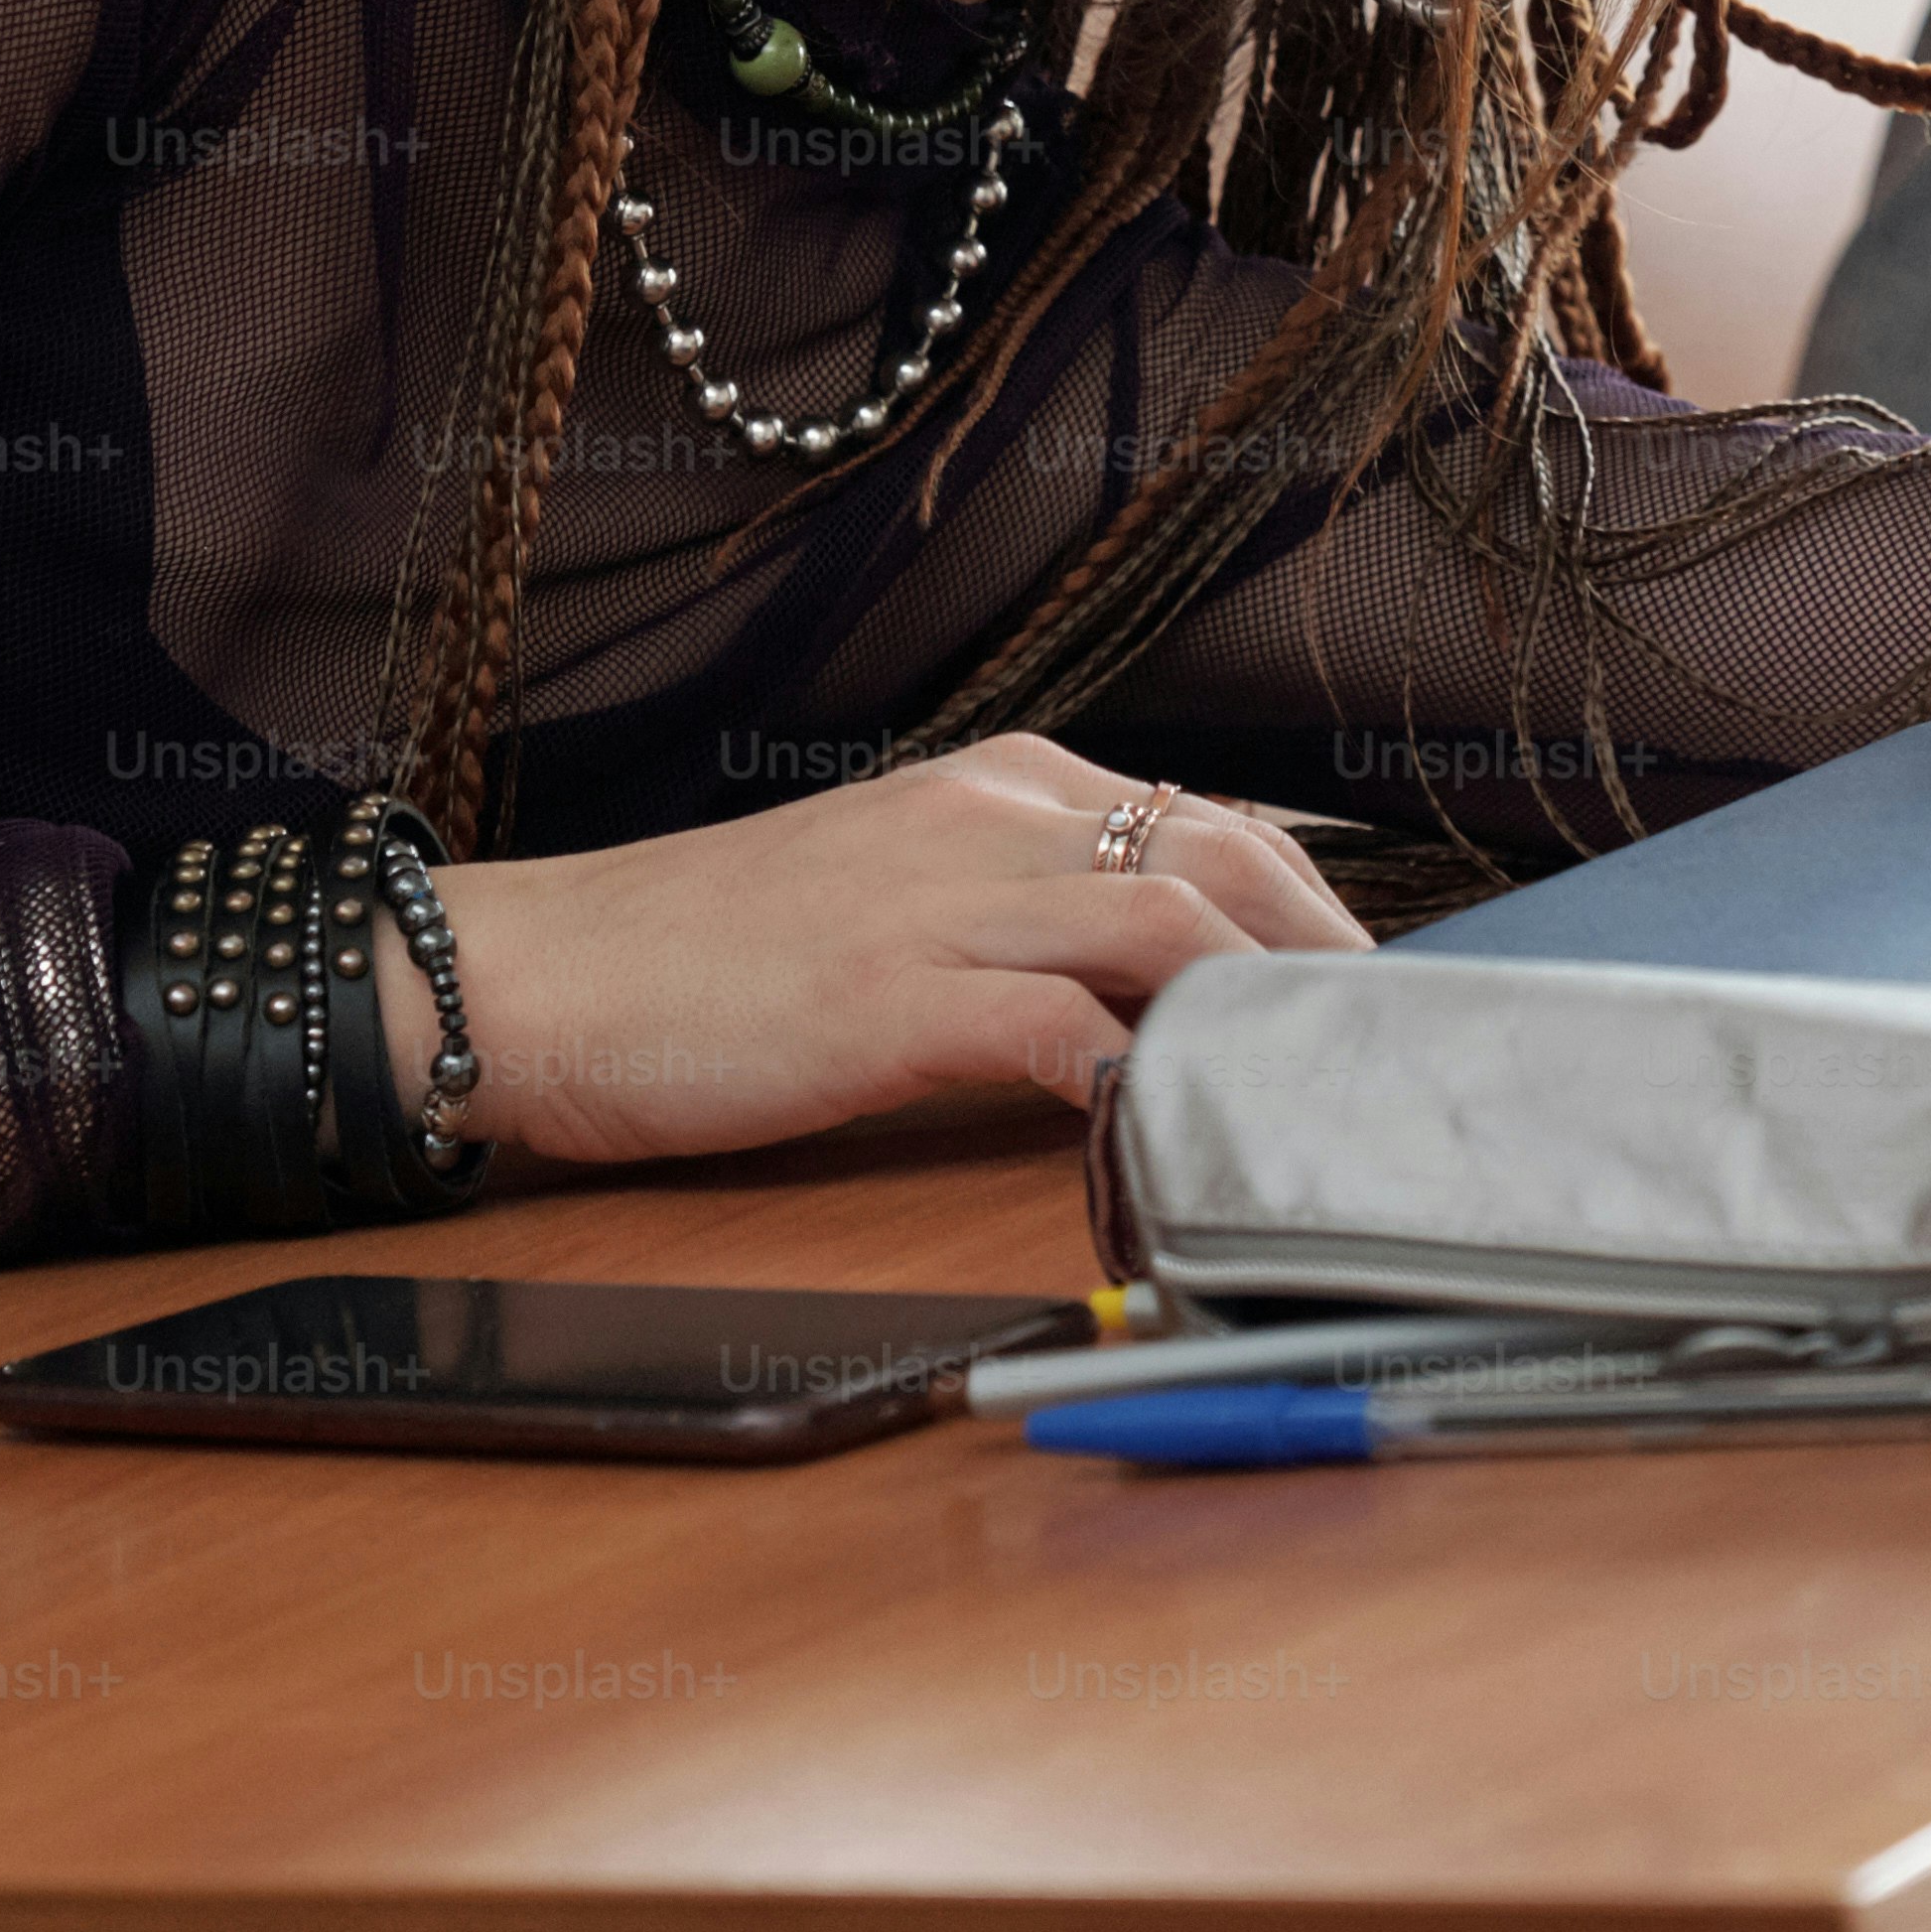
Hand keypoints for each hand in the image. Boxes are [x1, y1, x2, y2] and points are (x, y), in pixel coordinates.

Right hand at [379, 735, 1364, 1165]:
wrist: (538, 977)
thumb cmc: (703, 959)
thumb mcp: (890, 900)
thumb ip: (1016, 919)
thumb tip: (1137, 991)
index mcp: (999, 786)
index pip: (1210, 822)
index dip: (1309, 910)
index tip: (1367, 996)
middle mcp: (992, 816)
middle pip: (1227, 861)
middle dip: (1330, 959)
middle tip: (1393, 1055)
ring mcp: (944, 901)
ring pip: (1171, 926)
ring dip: (1268, 1014)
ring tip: (1325, 1098)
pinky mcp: (894, 999)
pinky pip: (1063, 1032)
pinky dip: (1141, 1088)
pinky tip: (1178, 1145)